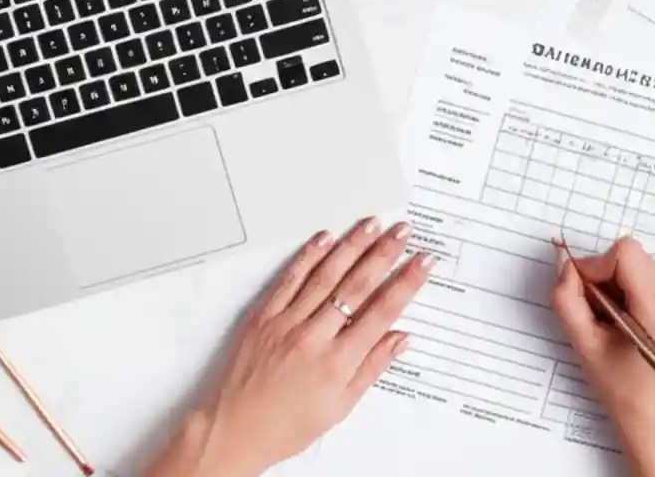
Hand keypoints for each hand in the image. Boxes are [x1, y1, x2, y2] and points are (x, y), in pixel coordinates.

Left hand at [144, 218, 432, 476]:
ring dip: (351, 245)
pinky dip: (308, 256)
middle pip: (356, 286)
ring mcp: (286, 323)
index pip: (382, 312)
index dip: (406, 283)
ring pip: (325, 275)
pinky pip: (289, 279)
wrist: (233, 430)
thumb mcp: (340, 406)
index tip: (422, 262)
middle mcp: (313, 338)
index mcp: (337, 363)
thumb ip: (372, 367)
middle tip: (402, 231)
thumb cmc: (284, 425)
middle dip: (384, 254)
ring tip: (371, 225)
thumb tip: (400, 339)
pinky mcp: (262, 316)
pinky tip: (325, 239)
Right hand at [552, 237, 654, 476]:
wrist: (653, 415)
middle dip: (603, 275)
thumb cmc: (618, 386)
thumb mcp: (583, 344)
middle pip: (631, 257)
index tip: (584, 294)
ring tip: (607, 319)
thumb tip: (567, 265)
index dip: (596, 266)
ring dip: (613, 282)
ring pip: (636, 264)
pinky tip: (621, 319)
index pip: (626, 253)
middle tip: (593, 311)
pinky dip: (625, 289)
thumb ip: (567, 299)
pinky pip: (645, 276)